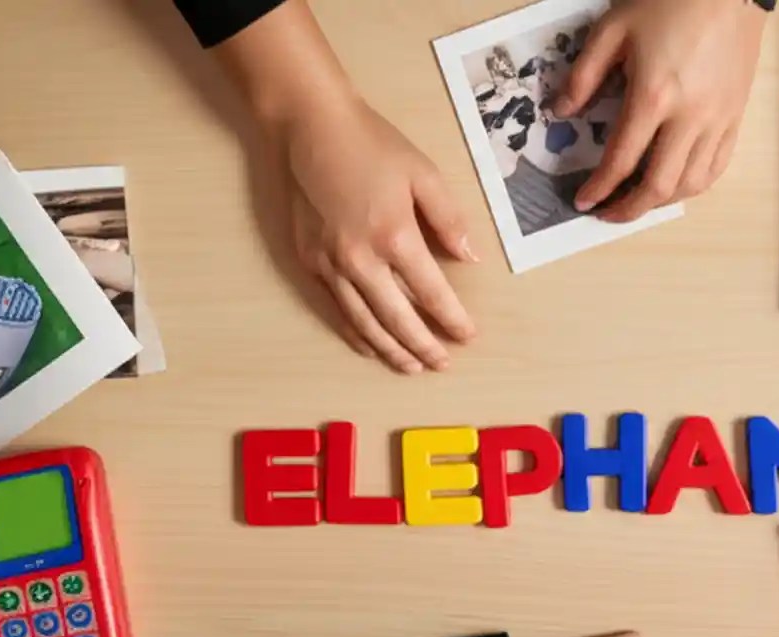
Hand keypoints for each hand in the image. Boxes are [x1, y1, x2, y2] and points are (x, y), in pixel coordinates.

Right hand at [212, 0, 477, 372]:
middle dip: (423, 346)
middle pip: (397, 318)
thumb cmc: (371, 144)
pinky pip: (336, 310)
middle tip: (442, 363)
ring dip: (390, 350)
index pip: (431, 293)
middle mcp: (361, 259)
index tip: (468, 335)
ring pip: (364, 322)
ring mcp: (330, 264)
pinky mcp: (308, 261)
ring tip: (412, 367)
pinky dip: (356, 333)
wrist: (309, 126)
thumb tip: (470, 258)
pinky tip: (370, 347)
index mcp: (396, 236)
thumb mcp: (424, 174)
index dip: (452, 319)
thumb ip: (449, 220)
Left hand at [553, 0, 765, 221]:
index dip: (599, 188)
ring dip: (660, 202)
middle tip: (607, 213)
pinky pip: (716, 166)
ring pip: (691, 183)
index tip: (583, 201)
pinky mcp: (736, 116)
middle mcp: (689, 117)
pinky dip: (693, 185)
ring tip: (638, 201)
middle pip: (658, 185)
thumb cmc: (668, 1)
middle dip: (628, 209)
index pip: (622, 160)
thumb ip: (584, 74)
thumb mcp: (613, 28)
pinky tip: (674, 183)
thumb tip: (563, 112)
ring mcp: (718, 120)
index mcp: (653, 96)